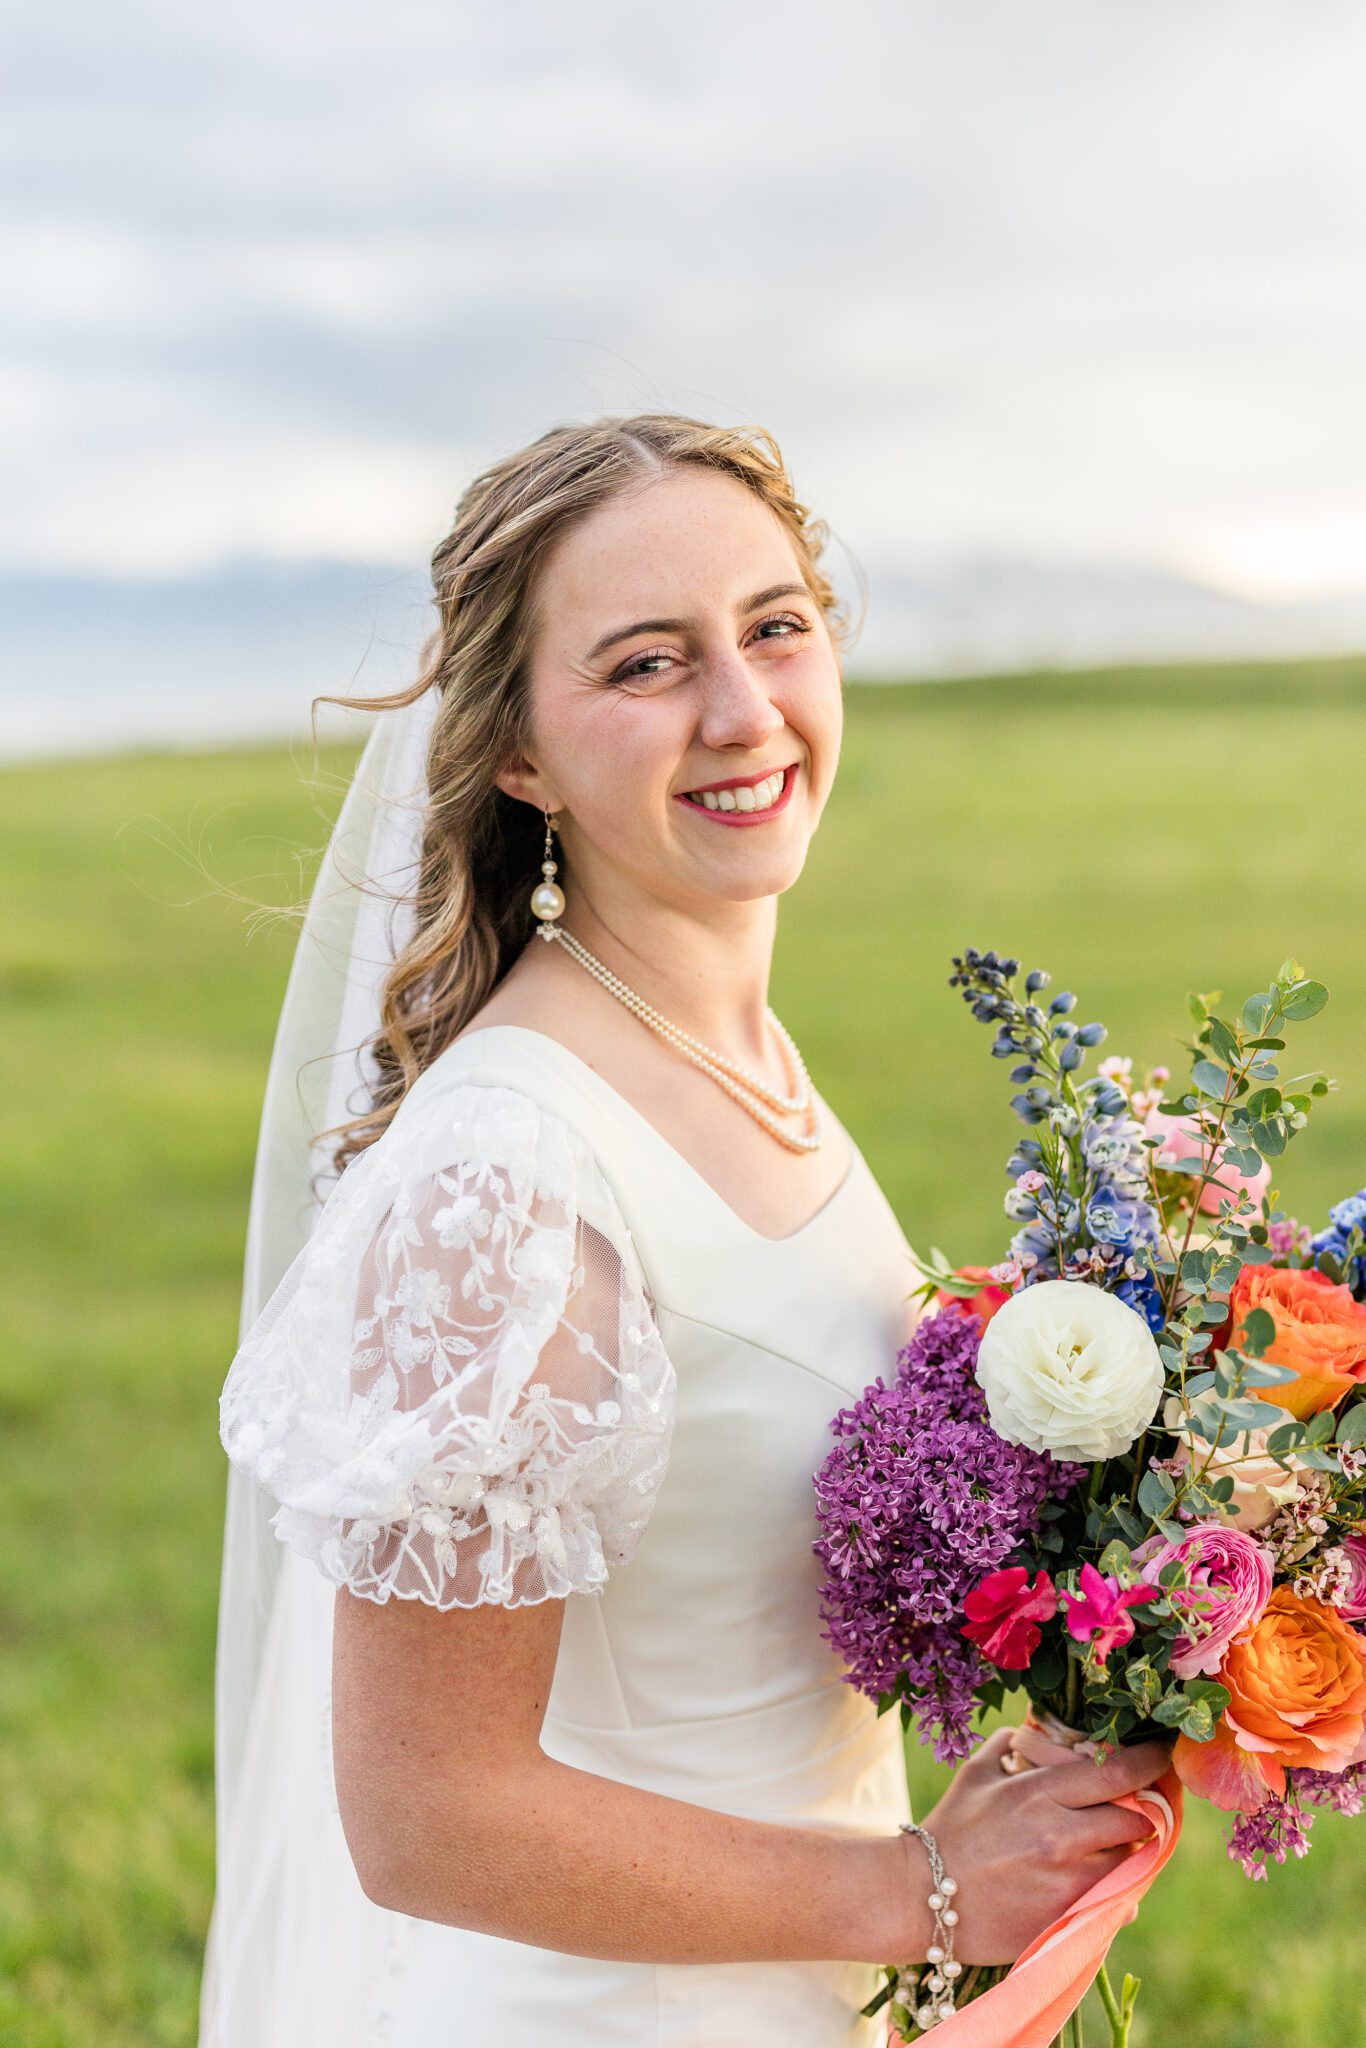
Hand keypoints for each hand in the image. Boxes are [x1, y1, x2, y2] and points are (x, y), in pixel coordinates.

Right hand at [900, 1725, 1172, 1964]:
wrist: (921, 1898)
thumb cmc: (951, 1829)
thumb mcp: (978, 1774)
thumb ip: (1014, 1744)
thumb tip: (1045, 1731)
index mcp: (1039, 1793)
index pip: (1118, 1772)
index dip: (1150, 1762)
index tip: (1162, 1754)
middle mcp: (1061, 1837)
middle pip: (1137, 1820)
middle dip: (1141, 1811)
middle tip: (1136, 1805)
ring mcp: (1067, 1884)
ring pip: (1132, 1861)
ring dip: (1129, 1850)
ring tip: (1111, 1842)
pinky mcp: (1068, 1920)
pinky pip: (1119, 1902)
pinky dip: (1118, 1889)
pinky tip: (1096, 1879)